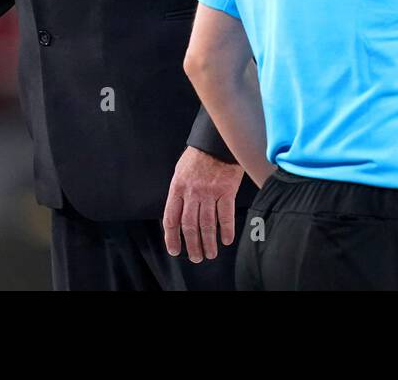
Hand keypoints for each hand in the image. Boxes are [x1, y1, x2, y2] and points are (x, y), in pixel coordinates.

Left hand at [162, 147, 243, 261]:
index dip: (171, 237)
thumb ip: (180, 191)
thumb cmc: (199, 155)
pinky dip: (226, 230)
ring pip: (206, 224)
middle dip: (192, 245)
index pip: (171, 218)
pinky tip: (226, 240)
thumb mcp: (181, 170)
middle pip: (189, 225)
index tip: (175, 250)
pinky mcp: (226, 190)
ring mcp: (209, 192)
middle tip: (196, 257)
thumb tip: (179, 211)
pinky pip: (225, 215)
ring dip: (208, 242)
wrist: (217, 140)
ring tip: (210, 253)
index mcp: (177, 188)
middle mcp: (192, 192)